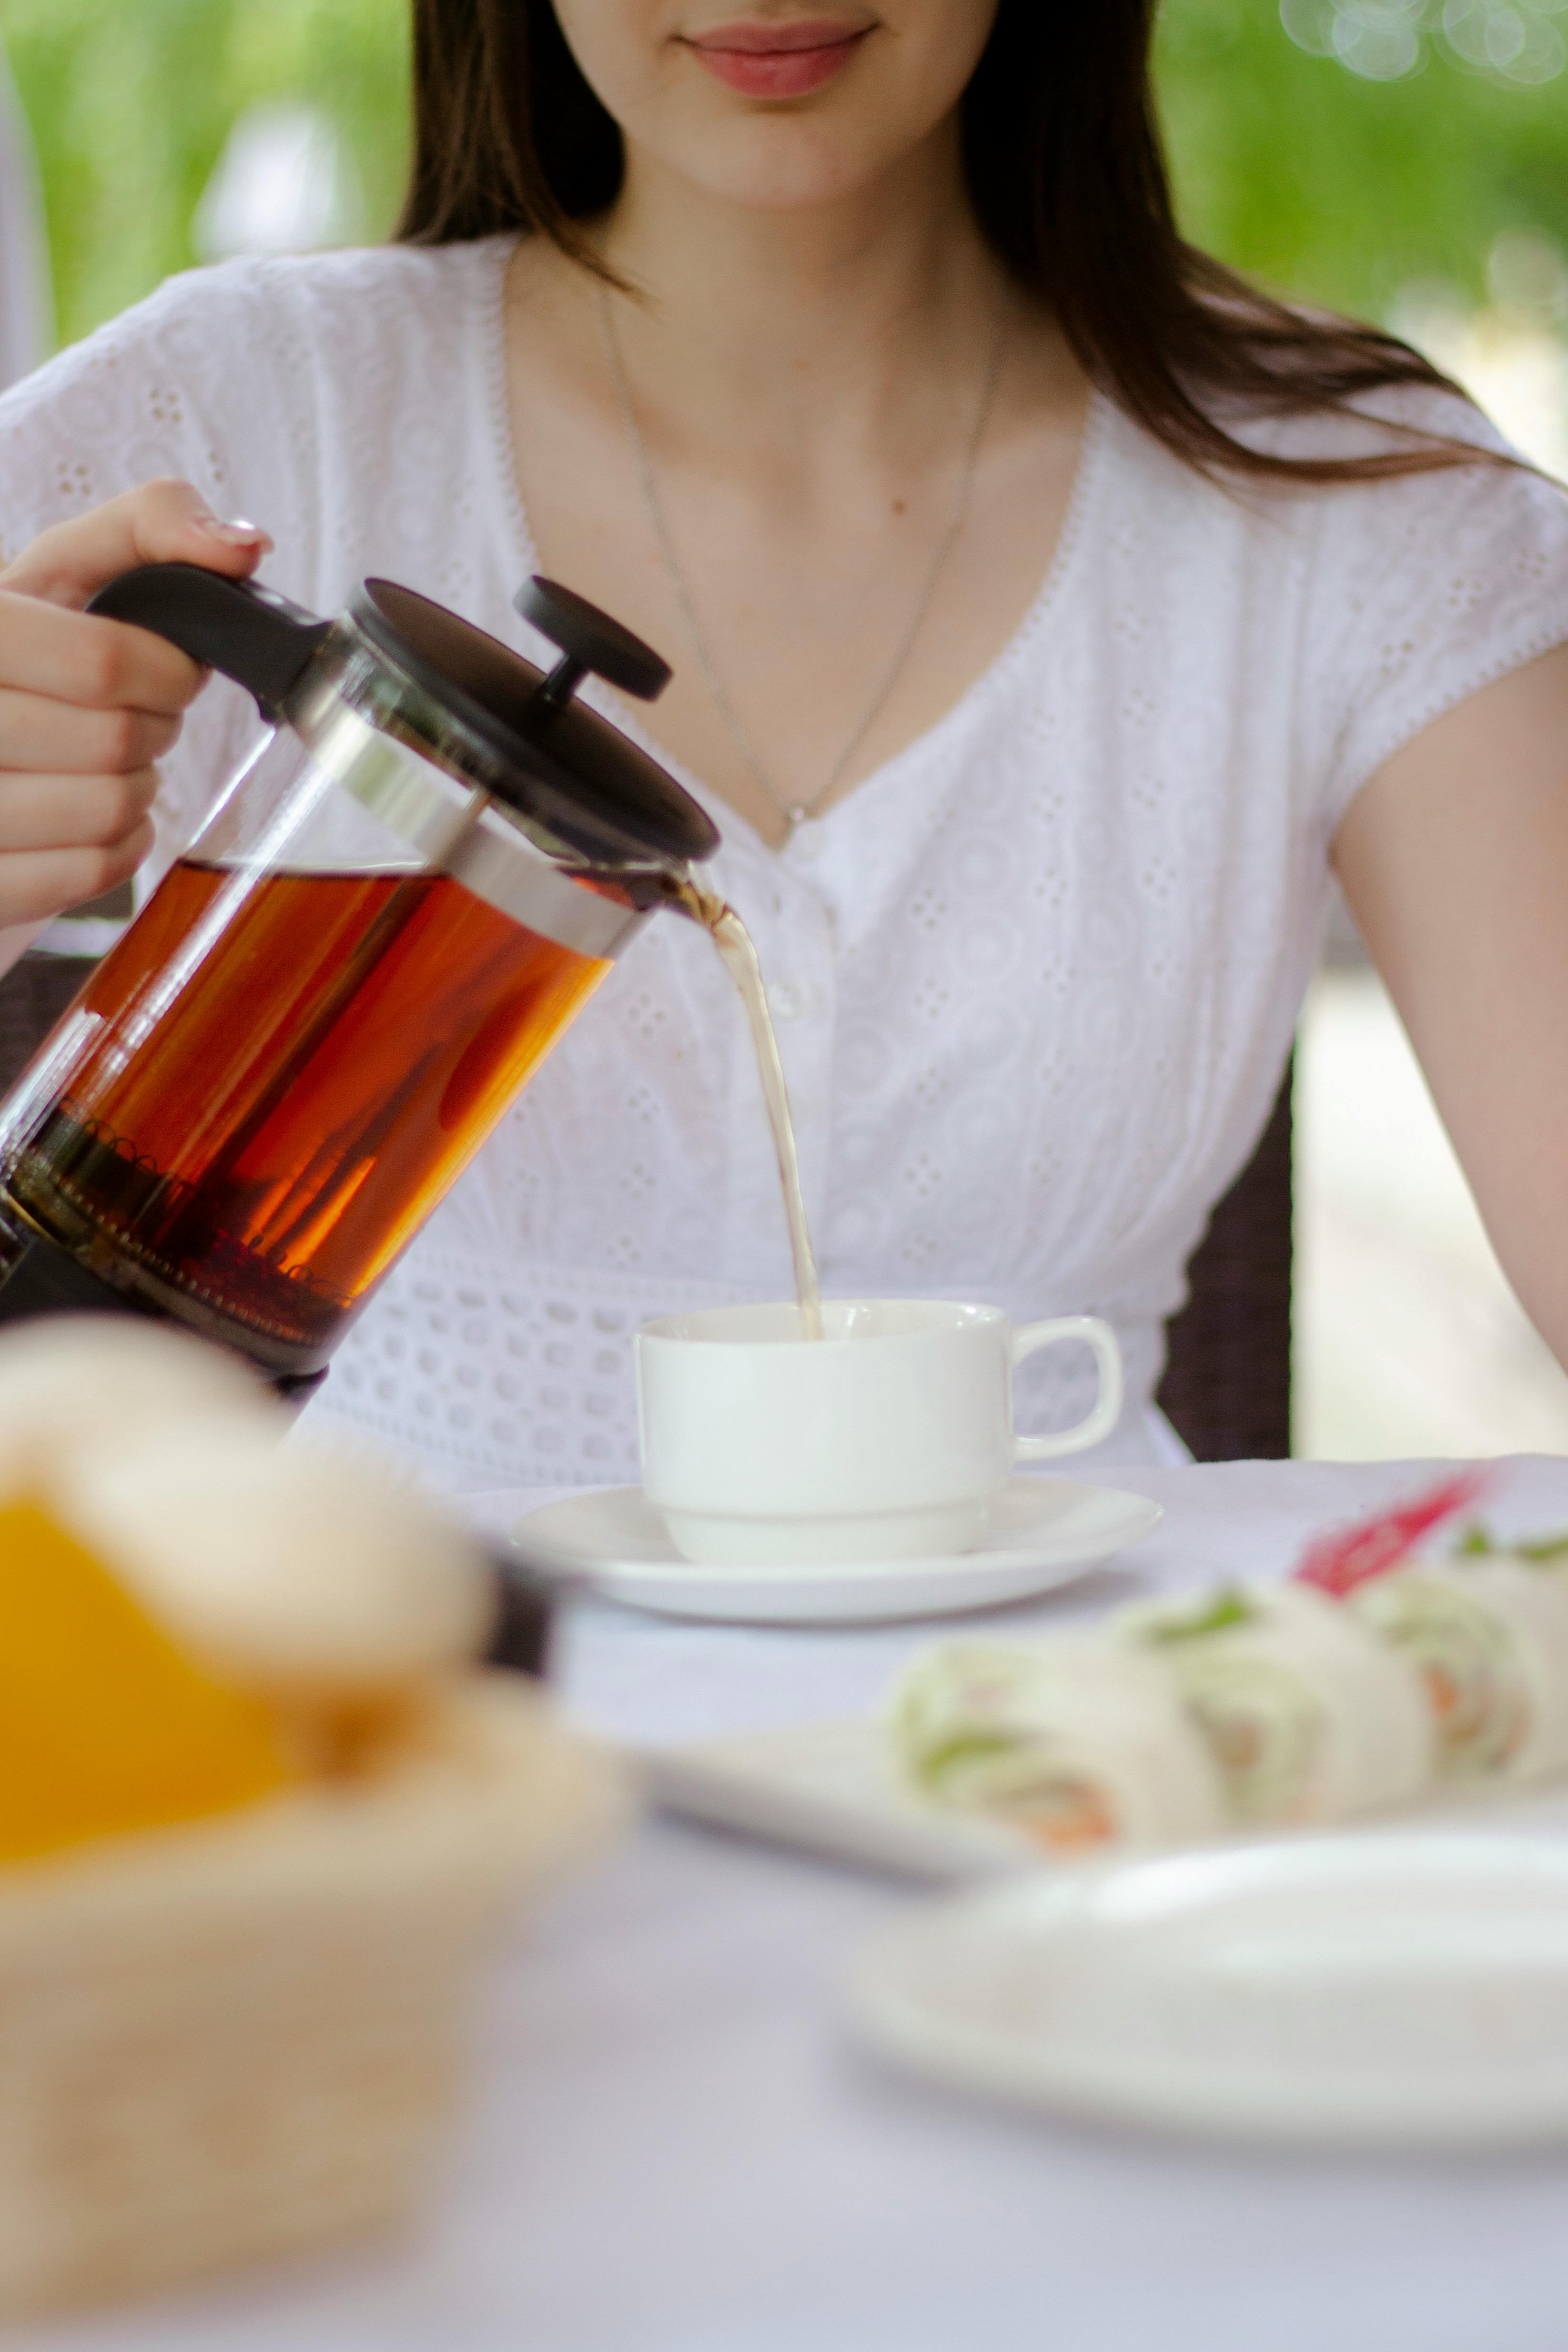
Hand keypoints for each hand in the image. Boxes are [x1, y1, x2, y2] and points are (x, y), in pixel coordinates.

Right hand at [0, 480, 271, 927]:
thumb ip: (151, 526)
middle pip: (113, 740)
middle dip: (155, 729)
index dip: (167, 672)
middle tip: (139, 717)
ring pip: (107, 810)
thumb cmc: (26, 651)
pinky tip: (100, 814)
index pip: (102, 662)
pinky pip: (87, 873)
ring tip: (112, 763)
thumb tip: (240, 546)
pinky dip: (121, 847)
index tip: (173, 671)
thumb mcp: (68, 566)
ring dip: (139, 788)